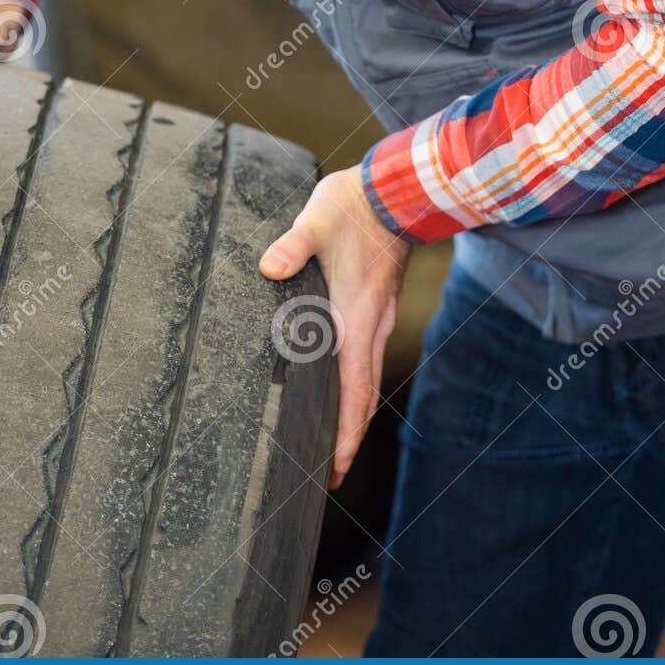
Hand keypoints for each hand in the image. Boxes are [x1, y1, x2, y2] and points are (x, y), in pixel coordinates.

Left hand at [259, 165, 410, 489]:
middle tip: (331, 473)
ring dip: (352, 414)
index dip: (345, 432)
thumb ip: (292, 246)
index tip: (335, 468)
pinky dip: (355, 385)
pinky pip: (367, 358)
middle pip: (363, 396)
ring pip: (366, 379)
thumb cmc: (353, 207)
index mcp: (356, 316)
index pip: (354, 388)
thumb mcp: (316, 221)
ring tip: (333, 443)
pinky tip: (339, 387)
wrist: (394, 190)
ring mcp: (377, 318)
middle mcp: (371, 326)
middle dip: (347, 437)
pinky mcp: (376, 307)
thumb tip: (269, 266)